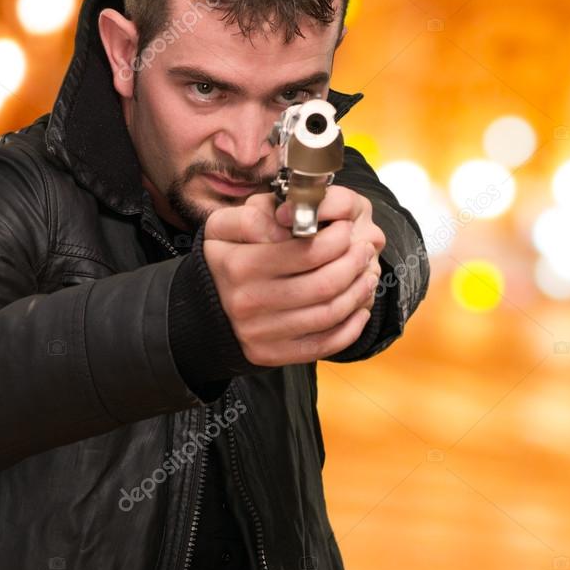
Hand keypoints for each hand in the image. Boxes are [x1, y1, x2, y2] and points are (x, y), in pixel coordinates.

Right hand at [202, 189, 385, 365]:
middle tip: (363, 249)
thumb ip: (254, 214)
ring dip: (358, 292)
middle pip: (324, 284)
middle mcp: (250, 301)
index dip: (336, 238)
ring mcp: (261, 332)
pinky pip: (323, 344)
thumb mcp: (224, 226)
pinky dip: (350, 327)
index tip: (346, 228)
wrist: (201, 309)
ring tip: (367, 273)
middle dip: (354, 264)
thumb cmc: (224, 260)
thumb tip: (288, 223)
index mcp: (240, 264)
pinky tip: (359, 308)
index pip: (306, 251)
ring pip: (329, 314)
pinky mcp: (272, 354)